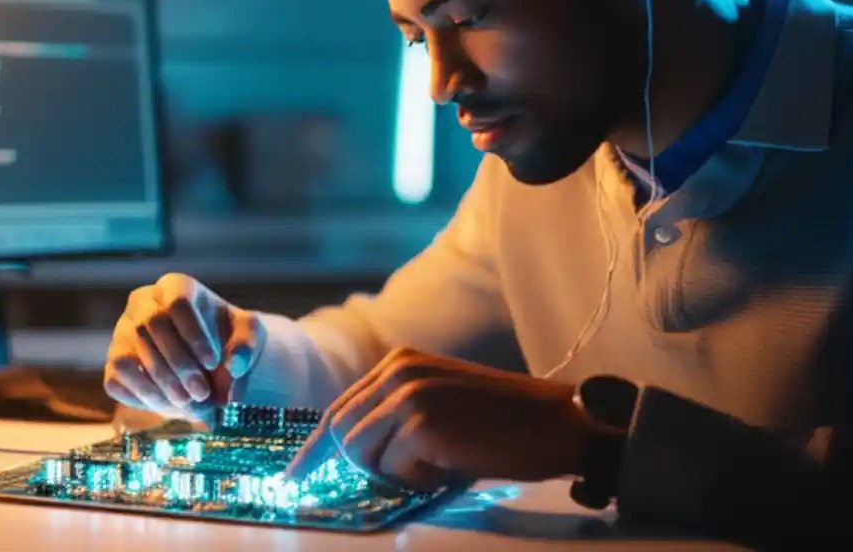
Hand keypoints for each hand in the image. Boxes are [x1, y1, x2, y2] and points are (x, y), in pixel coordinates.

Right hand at [104, 273, 263, 416]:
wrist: (211, 362)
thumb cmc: (227, 339)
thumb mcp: (247, 336)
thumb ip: (247, 346)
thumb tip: (234, 365)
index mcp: (174, 287)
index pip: (177, 302)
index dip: (193, 334)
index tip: (213, 362)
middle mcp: (142, 304)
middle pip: (151, 328)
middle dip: (178, 365)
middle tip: (202, 392)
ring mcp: (122, 333)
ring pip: (127, 357)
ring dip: (160, 386)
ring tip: (190, 403)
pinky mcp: (114, 364)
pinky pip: (117, 380)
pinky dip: (143, 397)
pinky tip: (171, 405)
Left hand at [284, 348, 591, 489]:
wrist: (557, 423)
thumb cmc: (503, 421)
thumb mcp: (440, 400)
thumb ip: (395, 415)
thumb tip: (349, 454)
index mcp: (399, 361)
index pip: (340, 407)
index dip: (316, 446)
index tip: (295, 476)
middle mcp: (397, 371)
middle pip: (340, 430)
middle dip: (341, 468)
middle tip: (355, 491)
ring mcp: (406, 395)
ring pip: (361, 453)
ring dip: (392, 473)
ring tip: (436, 465)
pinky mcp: (419, 424)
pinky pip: (393, 471)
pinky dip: (417, 480)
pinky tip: (452, 465)